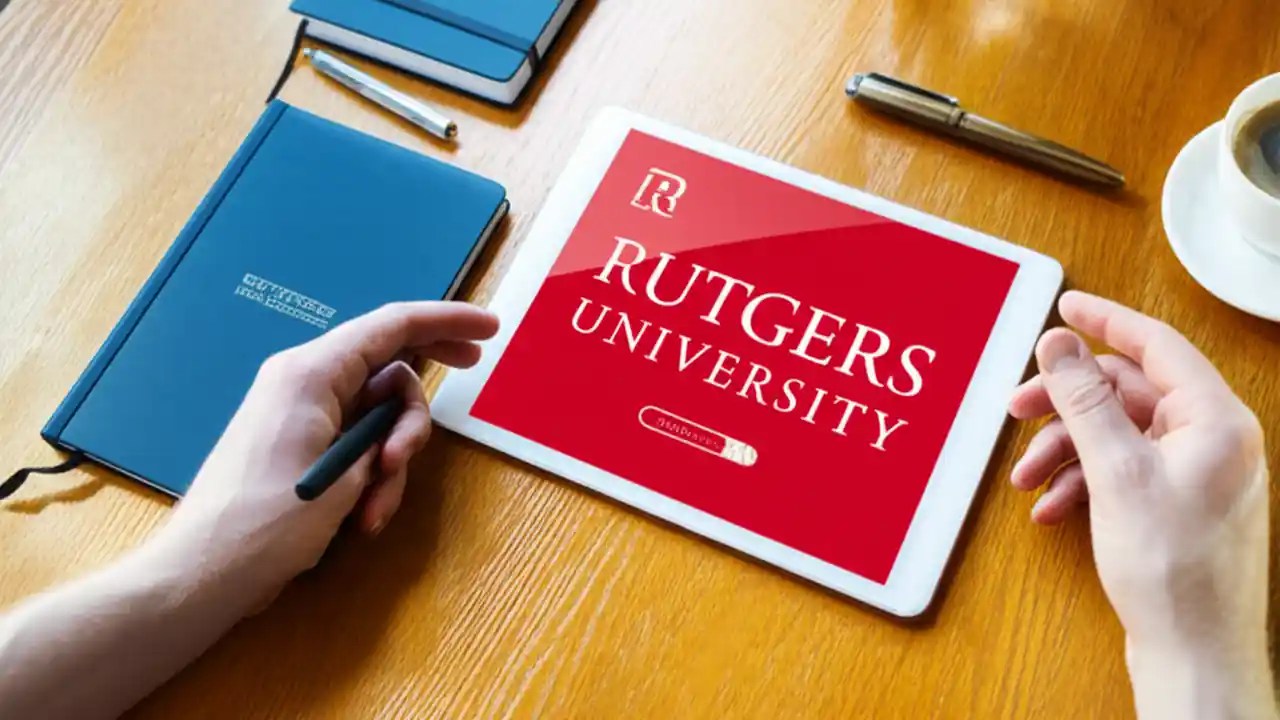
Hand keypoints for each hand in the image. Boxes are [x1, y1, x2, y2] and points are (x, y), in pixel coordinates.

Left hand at [153, 301, 498, 608]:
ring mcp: (302, 414)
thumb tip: (394, 419)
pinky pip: (355, 443)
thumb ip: (382, 429)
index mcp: (311, 371)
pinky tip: (362, 517)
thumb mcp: (345, 471)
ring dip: (392, 462)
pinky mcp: (302, 446)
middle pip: (389, 368)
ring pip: (377, 416)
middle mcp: (306, 381)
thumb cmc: (269, 521)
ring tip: (374, 507)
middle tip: (452, 402)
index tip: (489, 328)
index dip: (447, 320)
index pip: (393, 325)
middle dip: (417, 407)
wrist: (206, 572)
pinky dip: (371, 476)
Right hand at [1008, 291, 1273, 716]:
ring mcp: (1196, 474)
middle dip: (1066, 403)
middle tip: (1016, 408)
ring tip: (1026, 477)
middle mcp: (1212, 440)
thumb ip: (1084, 400)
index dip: (1105, 321)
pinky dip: (1081, 481)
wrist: (1195, 652)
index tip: (1064, 305)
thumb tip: (1059, 343)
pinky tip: (1051, 507)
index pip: (1156, 345)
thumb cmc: (1172, 569)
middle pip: (1127, 392)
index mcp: (1214, 419)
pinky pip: (1121, 471)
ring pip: (1117, 434)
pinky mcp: (1177, 505)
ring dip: (1065, 449)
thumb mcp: (1115, 472)